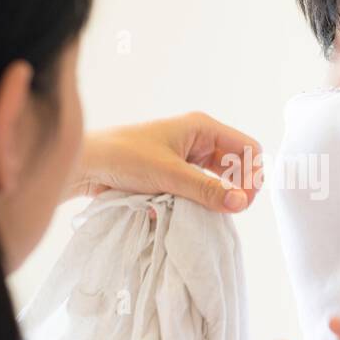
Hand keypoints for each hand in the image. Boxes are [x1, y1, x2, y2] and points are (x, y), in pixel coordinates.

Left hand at [65, 112, 262, 212]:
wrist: (87, 165)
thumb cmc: (125, 159)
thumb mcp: (170, 175)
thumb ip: (207, 190)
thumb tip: (241, 203)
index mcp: (202, 127)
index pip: (248, 148)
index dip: (252, 174)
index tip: (242, 201)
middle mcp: (197, 138)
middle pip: (236, 164)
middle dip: (237, 187)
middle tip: (229, 210)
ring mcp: (185, 156)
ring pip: (217, 179)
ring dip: (216, 196)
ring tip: (208, 211)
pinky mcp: (172, 172)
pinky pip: (198, 187)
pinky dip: (198, 199)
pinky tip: (187, 210)